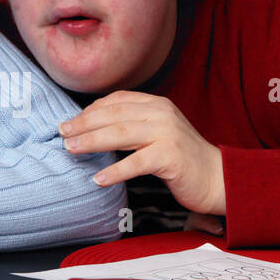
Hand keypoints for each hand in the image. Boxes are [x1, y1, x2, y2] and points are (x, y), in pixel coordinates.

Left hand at [59, 91, 226, 216]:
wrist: (217, 178)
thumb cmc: (180, 159)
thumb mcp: (157, 133)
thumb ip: (132, 125)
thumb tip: (92, 128)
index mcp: (156, 104)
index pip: (116, 101)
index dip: (89, 110)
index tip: (69, 122)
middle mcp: (161, 113)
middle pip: (113, 115)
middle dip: (84, 124)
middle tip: (62, 134)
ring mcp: (167, 133)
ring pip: (121, 134)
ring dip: (91, 142)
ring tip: (70, 149)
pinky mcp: (171, 156)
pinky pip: (136, 162)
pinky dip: (115, 171)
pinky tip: (98, 179)